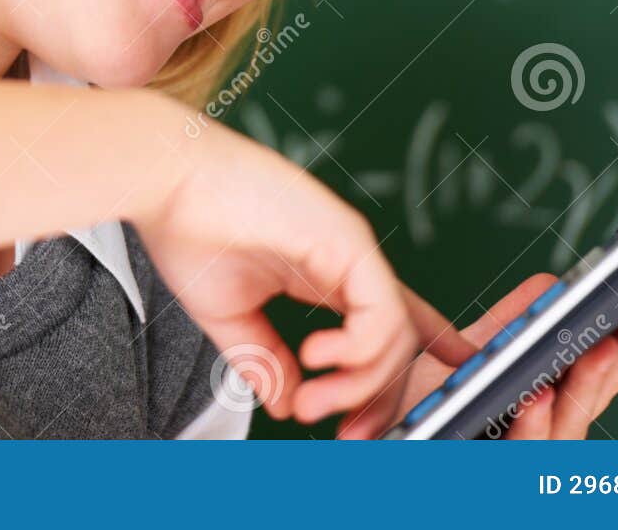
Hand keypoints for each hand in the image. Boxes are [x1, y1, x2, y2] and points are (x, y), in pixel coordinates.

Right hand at [136, 123, 470, 422]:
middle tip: (350, 437)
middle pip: (398, 340)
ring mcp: (352, 248)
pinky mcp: (347, 241)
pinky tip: (316, 356)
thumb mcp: (230, 312)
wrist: (166, 180)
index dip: (427, 340)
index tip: (451, 366)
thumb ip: (263, 358)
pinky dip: (357, 350)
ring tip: (312, 402)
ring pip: (394, 334)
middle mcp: (348, 258)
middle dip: (379, 400)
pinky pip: (382, 312)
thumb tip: (286, 403)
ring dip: (357, 385)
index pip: (388, 313)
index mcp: (324, 270)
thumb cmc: (189, 225)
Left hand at [334, 273, 617, 438]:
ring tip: (597, 349)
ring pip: (565, 428)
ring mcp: (523, 457)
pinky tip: (535, 398)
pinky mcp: (494, 471)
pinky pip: (516, 456)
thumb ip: (511, 326)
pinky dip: (531, 428)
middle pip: (594, 397)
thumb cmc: (429, 404)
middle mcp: (543, 434)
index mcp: (546, 403)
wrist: (384, 441)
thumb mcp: (474, 357)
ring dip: (584, 388)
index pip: (598, 373)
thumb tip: (550, 284)